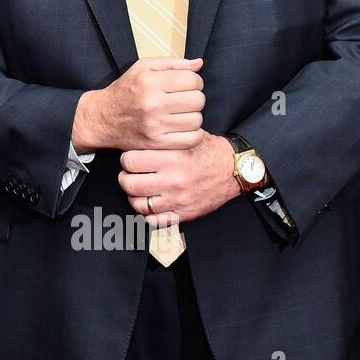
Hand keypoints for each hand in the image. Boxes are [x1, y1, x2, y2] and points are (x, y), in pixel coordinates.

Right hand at [73, 57, 203, 152]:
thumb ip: (172, 63)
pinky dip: (192, 134)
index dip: (194, 81)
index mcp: (150, 82)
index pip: (193, 80)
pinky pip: (191, 139)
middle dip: (194, 98)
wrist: (102, 118)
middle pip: (198, 100)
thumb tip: (199, 63)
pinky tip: (182, 128)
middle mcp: (152, 103)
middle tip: (183, 100)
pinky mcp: (156, 142)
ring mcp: (155, 125)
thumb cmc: (125, 90)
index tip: (186, 86)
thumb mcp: (142, 68)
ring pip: (196, 120)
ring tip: (180, 114)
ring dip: (192, 116)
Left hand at [118, 130, 238, 225]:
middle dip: (126, 178)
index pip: (130, 161)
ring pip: (139, 205)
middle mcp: (172, 181)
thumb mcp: (185, 137)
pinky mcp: (184, 214)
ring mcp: (177, 200)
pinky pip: (155, 221)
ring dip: (134, 197)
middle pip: (129, 184)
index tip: (131, 158)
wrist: (234, 170)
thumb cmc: (208, 150)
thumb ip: (162, 139)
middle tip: (130, 174)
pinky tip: (150, 204)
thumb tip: (136, 137)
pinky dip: (148, 214)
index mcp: (171, 159)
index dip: (127, 159)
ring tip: (139, 189)